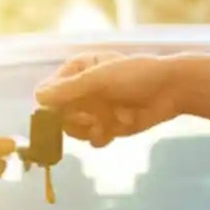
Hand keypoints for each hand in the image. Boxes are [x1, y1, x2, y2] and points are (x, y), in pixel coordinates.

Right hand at [35, 52, 180, 146]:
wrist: (171, 91)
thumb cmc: (137, 75)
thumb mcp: (100, 79)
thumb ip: (69, 89)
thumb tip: (38, 97)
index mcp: (76, 69)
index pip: (49, 92)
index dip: (56, 105)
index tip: (71, 109)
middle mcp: (81, 90)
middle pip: (58, 115)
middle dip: (77, 119)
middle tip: (95, 116)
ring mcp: (92, 109)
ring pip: (73, 130)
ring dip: (91, 129)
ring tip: (110, 121)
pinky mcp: (105, 126)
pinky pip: (91, 140)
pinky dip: (102, 137)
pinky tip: (118, 126)